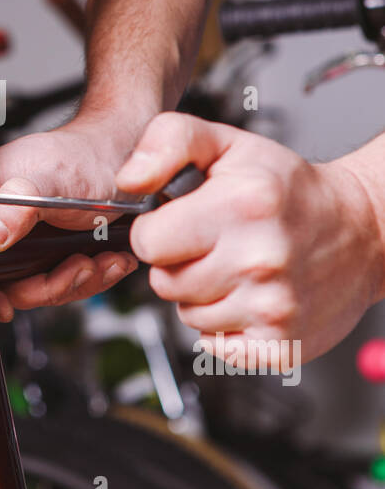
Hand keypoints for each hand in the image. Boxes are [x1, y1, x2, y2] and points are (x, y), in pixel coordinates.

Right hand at [0, 116, 139, 320]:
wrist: (120, 160)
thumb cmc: (82, 157)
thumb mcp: (49, 179)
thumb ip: (17, 206)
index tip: (6, 301)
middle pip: (0, 280)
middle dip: (46, 284)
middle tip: (81, 267)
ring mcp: (20, 240)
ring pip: (34, 286)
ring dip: (74, 281)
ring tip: (102, 261)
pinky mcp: (46, 253)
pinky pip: (59, 283)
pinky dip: (88, 278)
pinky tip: (109, 261)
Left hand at [116, 112, 384, 367]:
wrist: (360, 229)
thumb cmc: (288, 189)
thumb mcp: (226, 144)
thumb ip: (166, 143)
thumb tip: (128, 180)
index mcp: (242, 205)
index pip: (148, 242)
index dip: (156, 231)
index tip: (179, 222)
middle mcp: (260, 259)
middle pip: (164, 283)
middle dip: (178, 263)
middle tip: (212, 243)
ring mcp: (272, 307)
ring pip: (187, 315)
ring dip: (202, 294)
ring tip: (235, 266)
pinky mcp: (279, 345)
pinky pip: (214, 345)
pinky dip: (224, 325)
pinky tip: (247, 296)